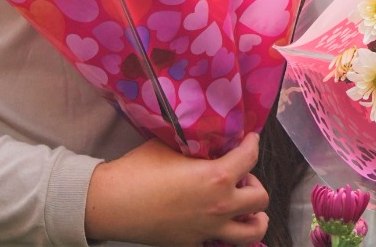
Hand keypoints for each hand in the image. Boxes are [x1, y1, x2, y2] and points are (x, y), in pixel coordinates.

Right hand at [85, 132, 269, 246]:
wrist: (114, 203)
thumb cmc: (138, 170)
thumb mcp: (170, 146)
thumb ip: (194, 146)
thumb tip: (205, 142)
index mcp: (217, 177)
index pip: (250, 158)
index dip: (252, 144)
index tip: (250, 140)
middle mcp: (220, 206)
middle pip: (261, 197)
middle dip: (254, 183)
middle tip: (239, 176)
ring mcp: (209, 230)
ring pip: (252, 230)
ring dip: (253, 216)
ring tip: (243, 207)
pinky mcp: (194, 244)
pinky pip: (220, 241)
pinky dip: (223, 231)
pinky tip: (213, 220)